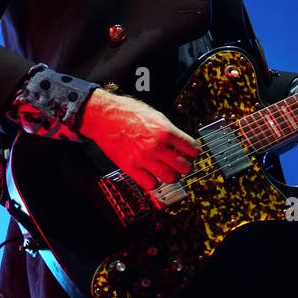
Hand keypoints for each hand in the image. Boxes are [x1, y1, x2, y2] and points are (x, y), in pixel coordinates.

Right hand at [78, 89, 199, 193]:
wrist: (104, 116)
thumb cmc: (128, 112)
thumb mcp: (156, 116)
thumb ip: (170, 131)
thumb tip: (182, 144)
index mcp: (166, 130)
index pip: (192, 148)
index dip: (193, 152)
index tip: (190, 153)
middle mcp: (157, 146)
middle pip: (184, 166)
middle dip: (185, 165)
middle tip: (181, 163)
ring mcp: (144, 158)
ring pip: (170, 178)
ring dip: (171, 175)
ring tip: (167, 170)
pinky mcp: (130, 167)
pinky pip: (150, 184)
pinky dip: (154, 182)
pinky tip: (151, 174)